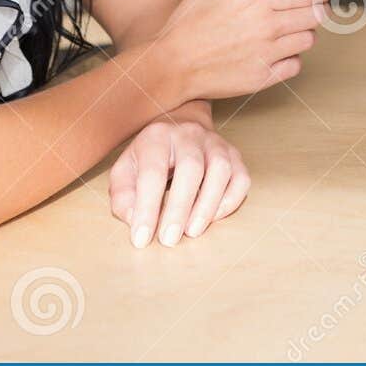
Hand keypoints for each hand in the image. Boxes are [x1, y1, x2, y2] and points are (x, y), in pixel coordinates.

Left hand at [110, 104, 250, 247]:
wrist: (180, 125)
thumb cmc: (149, 156)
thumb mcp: (125, 170)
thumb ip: (124, 197)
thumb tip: (135, 220)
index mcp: (157, 137)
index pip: (153, 172)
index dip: (147, 207)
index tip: (142, 238)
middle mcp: (189, 134)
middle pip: (191, 168)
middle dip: (180, 208)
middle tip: (169, 239)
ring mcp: (216, 143)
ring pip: (221, 170)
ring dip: (207, 205)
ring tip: (192, 231)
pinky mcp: (234, 155)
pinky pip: (241, 178)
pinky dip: (230, 201)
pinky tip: (213, 218)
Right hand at [150, 0, 328, 105]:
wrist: (170, 67)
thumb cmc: (184, 28)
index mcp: (256, 1)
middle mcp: (267, 27)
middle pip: (314, 16)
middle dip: (319, 10)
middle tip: (316, 8)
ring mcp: (267, 54)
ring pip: (308, 40)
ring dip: (306, 33)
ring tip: (296, 30)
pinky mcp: (263, 77)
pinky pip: (295, 66)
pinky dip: (293, 58)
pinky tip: (283, 53)